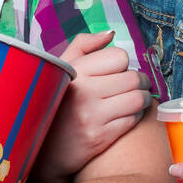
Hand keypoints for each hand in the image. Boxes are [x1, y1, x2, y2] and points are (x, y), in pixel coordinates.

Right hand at [31, 30, 152, 182]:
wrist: (39, 148)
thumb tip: (111, 35)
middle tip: (137, 84)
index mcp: (74, 71)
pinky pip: (133, 120)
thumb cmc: (52, 102)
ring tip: (136, 98)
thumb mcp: (58, 68)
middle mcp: (84, 92)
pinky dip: (136, 115)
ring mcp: (92, 117)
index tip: (118, 70)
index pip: (119, 57)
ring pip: (138, 99)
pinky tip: (126, 114)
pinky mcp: (100, 138)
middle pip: (134, 78)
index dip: (122, 63)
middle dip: (141, 80)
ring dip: (143, 97)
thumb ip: (83, 45)